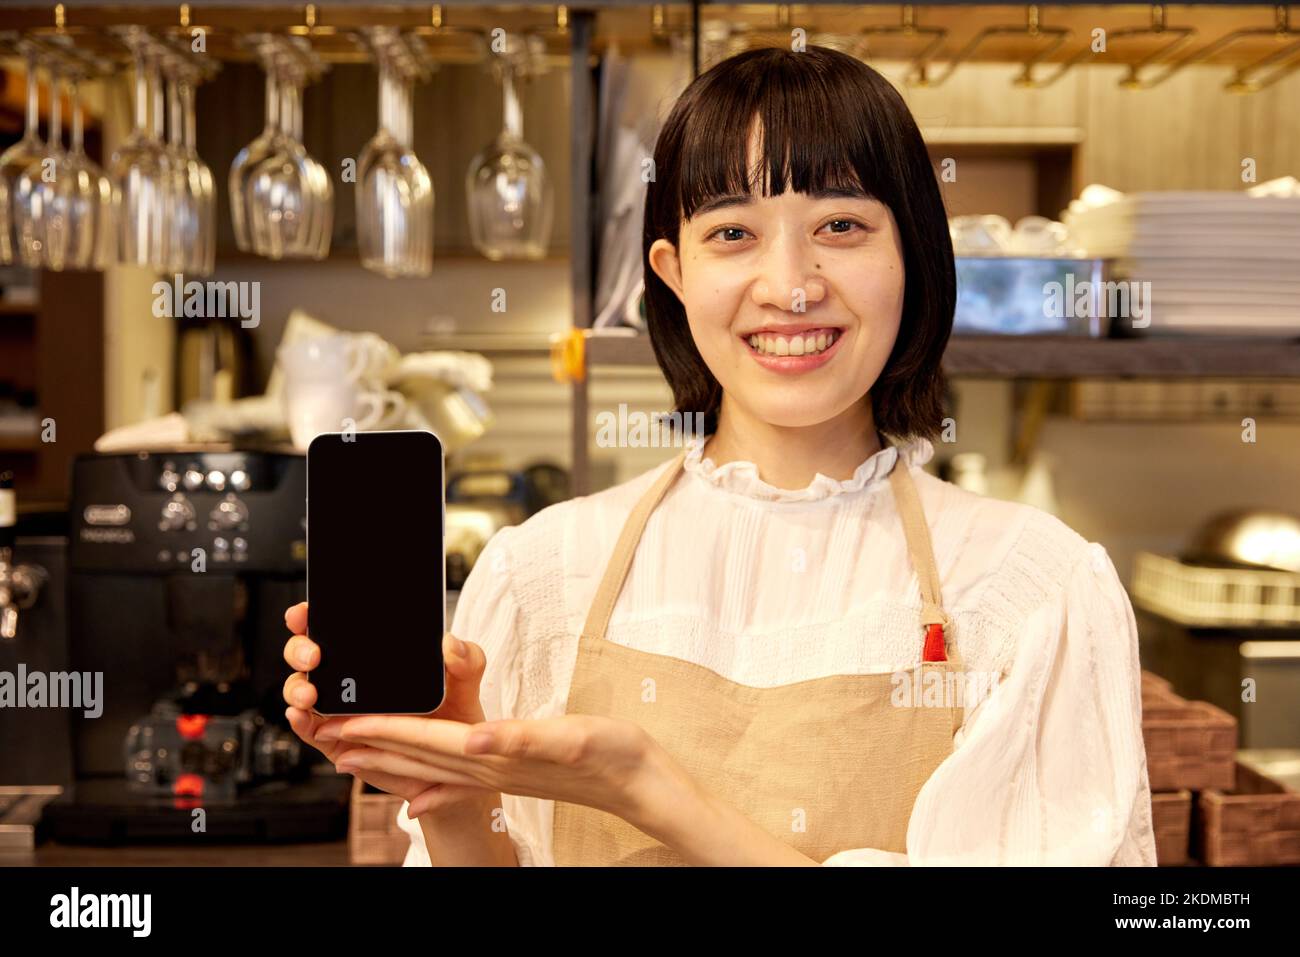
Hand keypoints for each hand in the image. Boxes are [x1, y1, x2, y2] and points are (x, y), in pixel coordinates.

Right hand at [281, 601, 495, 811]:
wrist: (454, 763)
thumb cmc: (454, 716)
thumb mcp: (464, 685)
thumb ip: (466, 661)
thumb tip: (451, 643)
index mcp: (373, 655)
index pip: (336, 626)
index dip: (314, 615)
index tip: (306, 611)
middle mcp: (350, 678)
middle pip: (308, 653)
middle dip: (299, 648)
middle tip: (314, 655)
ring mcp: (339, 709)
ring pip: (302, 690)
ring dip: (297, 687)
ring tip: (309, 694)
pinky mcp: (337, 740)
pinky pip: (310, 729)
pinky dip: (300, 722)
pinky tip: (301, 716)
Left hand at [318, 711, 671, 821]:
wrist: (642, 783)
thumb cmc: (614, 757)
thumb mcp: (571, 736)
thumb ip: (519, 737)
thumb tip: (473, 737)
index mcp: (499, 755)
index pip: (427, 742)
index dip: (383, 730)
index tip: (342, 722)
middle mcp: (492, 769)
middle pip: (417, 757)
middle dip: (369, 746)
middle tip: (325, 734)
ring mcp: (501, 775)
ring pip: (430, 768)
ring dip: (388, 760)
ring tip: (350, 752)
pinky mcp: (514, 774)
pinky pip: (457, 779)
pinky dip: (428, 783)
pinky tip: (414, 794)